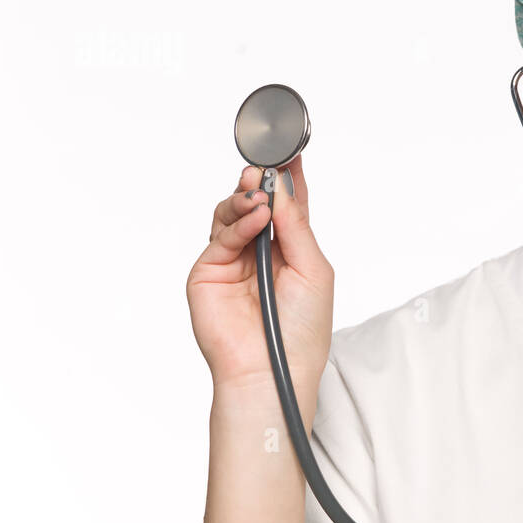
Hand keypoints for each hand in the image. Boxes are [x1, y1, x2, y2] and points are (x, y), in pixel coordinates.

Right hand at [186, 154, 333, 430]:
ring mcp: (232, 261)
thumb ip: (297, 228)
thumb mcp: (314, 271)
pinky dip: (239, 222)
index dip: (288, 180)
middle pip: (255, 203)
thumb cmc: (302, 330)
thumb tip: (283, 188)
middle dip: (262, 182)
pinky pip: (221, 236)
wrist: (272, 369)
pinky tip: (256, 217)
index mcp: (291, 251)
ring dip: (247, 198)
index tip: (291, 153)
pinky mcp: (208, 271)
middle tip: (268, 166)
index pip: (288, 206)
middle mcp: (260, 252)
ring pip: (232, 213)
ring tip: (261, 196)